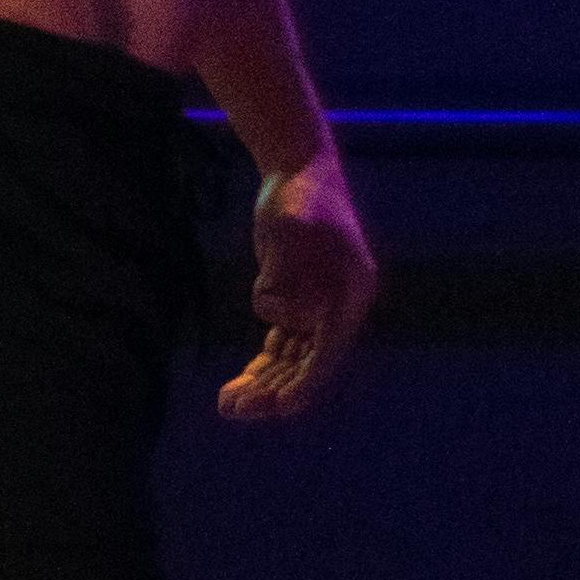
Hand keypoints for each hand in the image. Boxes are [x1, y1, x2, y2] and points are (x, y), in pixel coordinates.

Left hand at [219, 155, 375, 425]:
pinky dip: (260, 366)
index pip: (328, 350)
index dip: (306, 381)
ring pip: (291, 360)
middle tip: (235, 410)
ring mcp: (317, 307)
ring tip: (227, 406)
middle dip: (273, 391)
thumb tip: (272, 313)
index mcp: (351, 294)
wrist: (297, 168)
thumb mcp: (291, 225)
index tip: (282, 405)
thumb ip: (282, 271)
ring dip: (262, 384)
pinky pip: (279, 346)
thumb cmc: (300, 195)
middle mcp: (339, 308)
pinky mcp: (295, 301)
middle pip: (308, 364)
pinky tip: (237, 385)